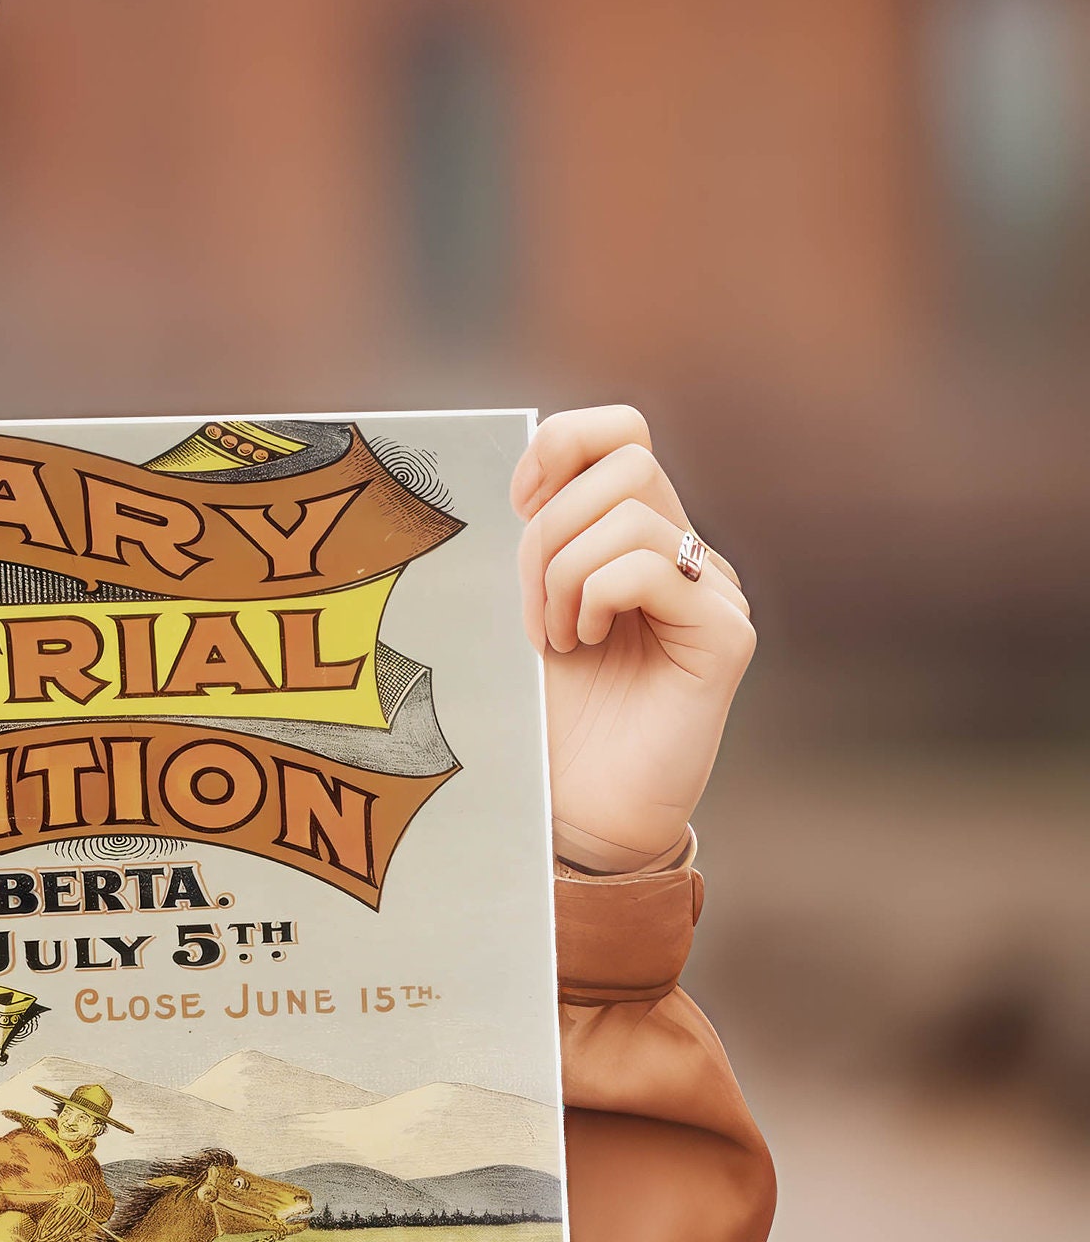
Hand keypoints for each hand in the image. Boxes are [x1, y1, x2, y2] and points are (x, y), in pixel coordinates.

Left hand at [512, 405, 754, 872]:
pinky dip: (598, 599)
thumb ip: (535, 543)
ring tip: (555, 639)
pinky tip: (584, 648)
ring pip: (632, 514)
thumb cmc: (544, 716)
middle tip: (533, 609)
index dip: (561, 446)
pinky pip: (652, 570)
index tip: (516, 504)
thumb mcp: (524, 611)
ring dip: (565, 574)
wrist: (575, 809)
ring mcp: (712, 591)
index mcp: (632, 537)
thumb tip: (521, 477)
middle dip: (551, 528)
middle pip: (627, 460)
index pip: (621, 432)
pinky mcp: (725, 636)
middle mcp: (683, 553)